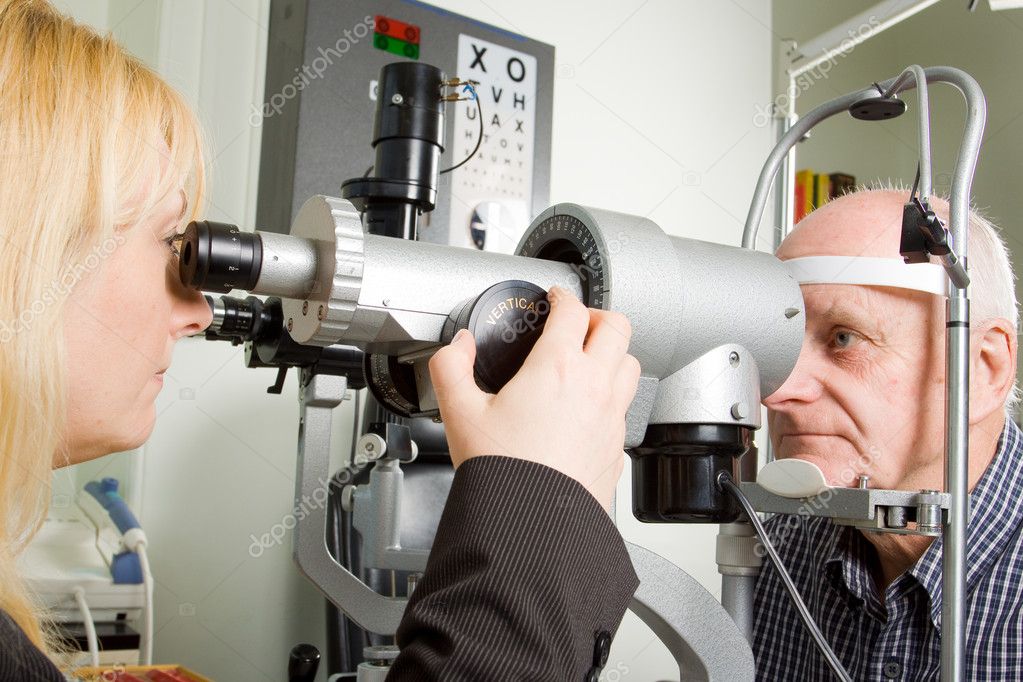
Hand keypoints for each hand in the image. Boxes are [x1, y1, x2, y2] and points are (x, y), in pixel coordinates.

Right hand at [428, 286, 641, 509]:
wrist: (531, 524)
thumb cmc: (503, 472)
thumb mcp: (460, 412)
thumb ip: (451, 367)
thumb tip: (458, 346)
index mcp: (557, 368)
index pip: (573, 311)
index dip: (563, 296)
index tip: (555, 299)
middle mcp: (593, 386)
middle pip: (617, 328)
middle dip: (598, 317)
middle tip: (579, 322)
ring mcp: (611, 417)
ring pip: (630, 364)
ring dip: (614, 353)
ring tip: (593, 359)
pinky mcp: (617, 446)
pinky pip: (626, 407)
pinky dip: (613, 396)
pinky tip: (592, 407)